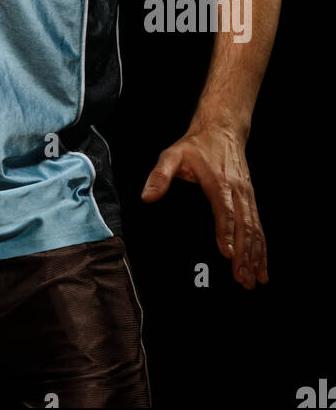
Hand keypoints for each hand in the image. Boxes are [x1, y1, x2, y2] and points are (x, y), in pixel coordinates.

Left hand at [140, 124, 267, 289]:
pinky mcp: (251, 199)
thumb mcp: (172, 154)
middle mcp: (237, 190)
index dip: (225, 232)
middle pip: (243, 226)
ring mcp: (247, 195)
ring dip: (255, 256)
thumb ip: (160, 176)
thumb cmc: (196, 145)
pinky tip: (262, 267)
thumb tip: (147, 197)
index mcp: (218, 181)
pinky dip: (262, 248)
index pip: (224, 210)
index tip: (226, 254)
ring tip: (253, 280)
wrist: (222, 128)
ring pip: (254, 230)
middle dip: (243, 255)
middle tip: (242, 279)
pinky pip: (258, 227)